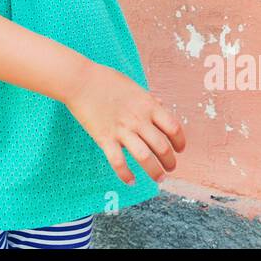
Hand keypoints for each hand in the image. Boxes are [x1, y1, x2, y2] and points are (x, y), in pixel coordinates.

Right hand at [63, 62, 185, 185]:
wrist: (80, 80)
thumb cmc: (106, 80)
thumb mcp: (133, 86)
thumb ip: (148, 99)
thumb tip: (160, 105)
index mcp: (148, 105)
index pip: (173, 128)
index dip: (180, 142)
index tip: (179, 149)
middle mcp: (138, 119)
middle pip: (162, 147)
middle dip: (170, 161)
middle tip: (170, 167)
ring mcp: (122, 130)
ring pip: (145, 158)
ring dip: (155, 171)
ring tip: (159, 178)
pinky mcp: (105, 138)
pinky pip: (118, 162)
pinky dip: (125, 175)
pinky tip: (130, 181)